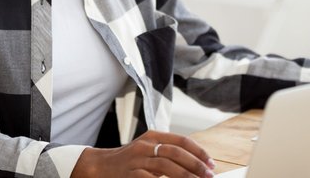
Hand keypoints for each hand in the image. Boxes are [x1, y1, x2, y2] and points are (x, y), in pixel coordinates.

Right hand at [72, 130, 215, 176]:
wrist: (100, 166)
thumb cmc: (128, 160)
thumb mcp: (147, 149)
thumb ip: (166, 152)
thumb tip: (194, 163)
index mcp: (152, 136)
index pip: (180, 140)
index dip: (198, 151)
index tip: (210, 163)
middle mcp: (145, 146)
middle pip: (176, 152)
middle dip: (196, 164)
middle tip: (209, 175)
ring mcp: (137, 160)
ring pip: (167, 166)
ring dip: (186, 176)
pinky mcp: (131, 175)